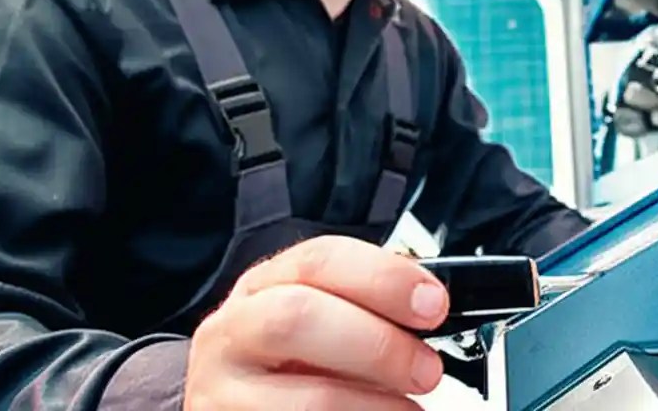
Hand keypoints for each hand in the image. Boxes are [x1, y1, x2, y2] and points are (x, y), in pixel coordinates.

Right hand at [183, 235, 449, 409]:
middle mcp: (233, 331)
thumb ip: (366, 305)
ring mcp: (223, 391)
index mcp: (264, 285)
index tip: (434, 305)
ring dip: (376, 405)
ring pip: (309, 398)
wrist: (244, 407)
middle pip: (299, 318)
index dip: (384, 278)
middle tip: (427, 369)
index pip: (320, 260)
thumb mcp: (322, 316)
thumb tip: (429, 306)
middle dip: (379, 344)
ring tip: (409, 410)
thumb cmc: (294, 359)